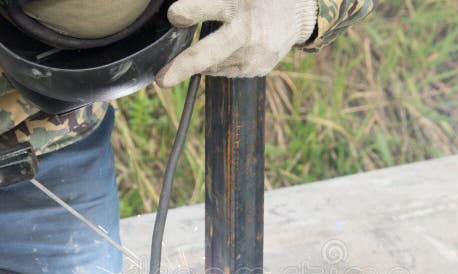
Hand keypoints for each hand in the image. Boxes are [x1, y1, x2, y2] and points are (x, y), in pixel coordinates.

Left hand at [156, 0, 317, 87]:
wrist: (296, 14)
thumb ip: (209, 2)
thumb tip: (177, 16)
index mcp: (239, 5)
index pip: (210, 6)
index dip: (189, 11)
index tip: (174, 15)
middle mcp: (246, 34)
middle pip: (208, 53)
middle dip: (183, 67)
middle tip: (162, 81)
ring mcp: (254, 56)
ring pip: (213, 66)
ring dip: (203, 60)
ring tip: (216, 42)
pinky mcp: (258, 69)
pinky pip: (227, 71)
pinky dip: (220, 63)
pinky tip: (230, 49)